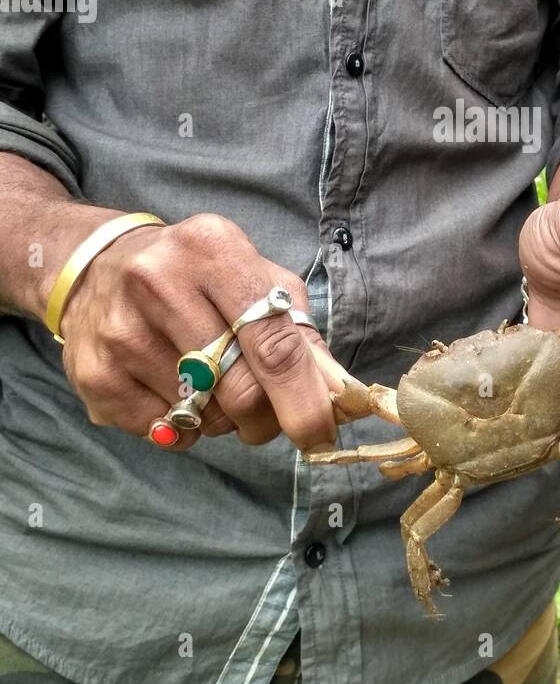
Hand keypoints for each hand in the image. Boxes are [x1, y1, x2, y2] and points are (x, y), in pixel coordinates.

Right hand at [58, 213, 349, 451]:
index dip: (305, 400)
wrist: (98, 267)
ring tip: (210, 385)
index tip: (322, 434)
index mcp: (213, 249)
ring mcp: (121, 330)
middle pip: (241, 390)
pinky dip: (182, 427)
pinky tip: (173, 392)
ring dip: (222, 419)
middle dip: (265, 417)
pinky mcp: (93, 373)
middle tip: (263, 413)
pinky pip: (162, 430)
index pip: (273, 342)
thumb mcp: (254, 279)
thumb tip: (342, 396)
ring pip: (203, 416)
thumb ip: (299, 332)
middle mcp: (160, 283)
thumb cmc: (197, 276)